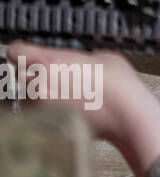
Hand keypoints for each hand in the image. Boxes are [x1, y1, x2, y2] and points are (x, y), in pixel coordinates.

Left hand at [5, 42, 159, 176]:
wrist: (127, 115)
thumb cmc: (119, 85)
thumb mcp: (102, 56)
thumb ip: (79, 58)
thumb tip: (75, 63)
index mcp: (49, 61)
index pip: (16, 52)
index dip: (23, 52)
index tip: (28, 54)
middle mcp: (39, 84)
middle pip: (21, 75)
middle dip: (35, 75)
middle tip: (56, 76)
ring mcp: (41, 106)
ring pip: (28, 96)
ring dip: (40, 94)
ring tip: (65, 95)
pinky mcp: (48, 124)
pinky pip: (39, 114)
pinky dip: (49, 111)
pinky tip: (69, 109)